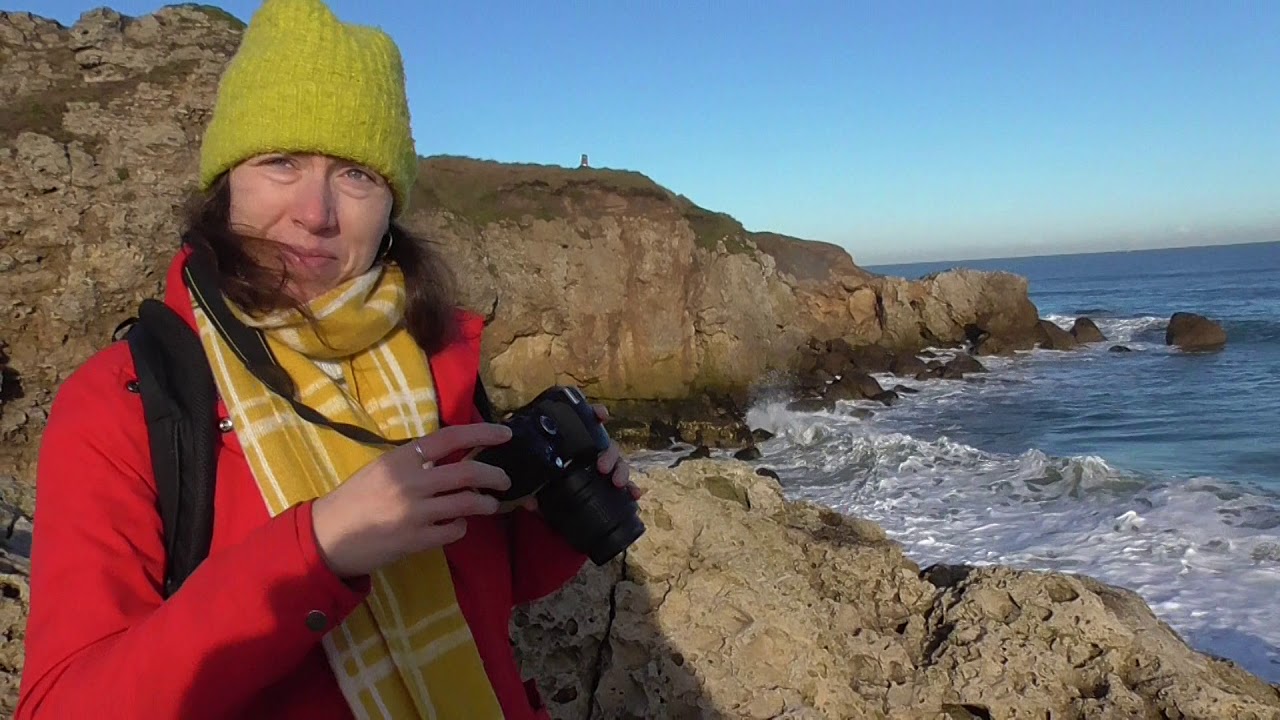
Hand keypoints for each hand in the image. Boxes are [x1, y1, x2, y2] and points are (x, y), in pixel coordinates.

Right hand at [311, 423, 513, 578]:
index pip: (450, 437)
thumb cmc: (355, 499)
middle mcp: (411, 482)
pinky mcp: (416, 540)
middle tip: (505, 479)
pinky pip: (454, 530)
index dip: (482, 433)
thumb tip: (455, 456)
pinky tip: (456, 525)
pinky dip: (461, 527)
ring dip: (485, 503)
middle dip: (495, 475)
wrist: (328, 536)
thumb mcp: (382, 468)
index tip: (505, 434)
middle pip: (468, 473)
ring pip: (467, 504)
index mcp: (401, 458)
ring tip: (489, 504)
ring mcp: (415, 512)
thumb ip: (416, 462)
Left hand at [518, 403, 643, 511]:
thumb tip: (530, 502)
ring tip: (616, 483)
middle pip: (607, 444)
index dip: (596, 414)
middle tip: (601, 467)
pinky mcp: (610, 483)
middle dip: (608, 453)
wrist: (551, 501)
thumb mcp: (536, 481)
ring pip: (619, 462)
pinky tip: (635, 494)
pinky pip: (625, 484)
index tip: (602, 416)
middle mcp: (592, 450)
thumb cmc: (544, 480)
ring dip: (621, 470)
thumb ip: (532, 488)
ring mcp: (604, 466)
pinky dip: (632, 488)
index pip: (586, 421)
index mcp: (574, 440)